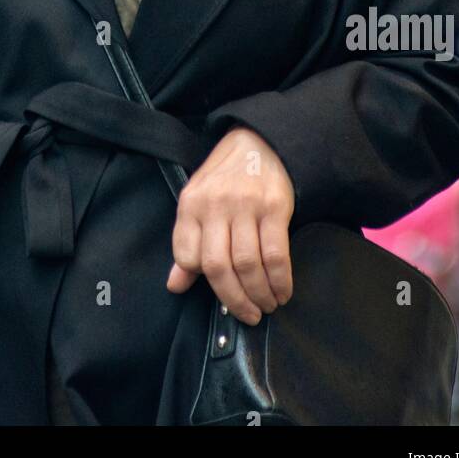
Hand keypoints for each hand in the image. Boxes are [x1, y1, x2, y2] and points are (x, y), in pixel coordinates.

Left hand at [167, 125, 294, 324]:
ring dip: (259, 294)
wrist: (259, 142)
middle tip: (247, 315)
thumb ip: (187, 243)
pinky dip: (280, 280)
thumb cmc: (225, 177)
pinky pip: (276, 254)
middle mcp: (215, 205)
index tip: (220, 293)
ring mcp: (245, 206)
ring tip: (266, 305)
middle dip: (234, 300)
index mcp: (191, 204)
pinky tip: (282, 291)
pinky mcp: (274, 208)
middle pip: (219, 266)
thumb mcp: (197, 202)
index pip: (188, 256)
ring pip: (248, 264)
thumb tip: (175, 285)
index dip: (203, 282)